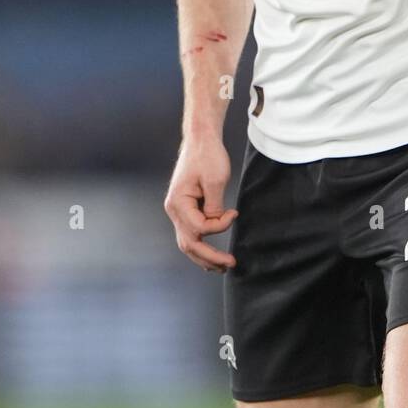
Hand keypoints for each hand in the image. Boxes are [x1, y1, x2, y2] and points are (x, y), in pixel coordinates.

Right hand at [163, 134, 237, 273]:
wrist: (201, 140)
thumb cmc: (207, 156)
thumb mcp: (215, 180)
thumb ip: (215, 207)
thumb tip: (217, 224)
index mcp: (178, 203)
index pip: (199, 228)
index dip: (219, 226)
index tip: (234, 213)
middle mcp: (173, 210)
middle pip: (189, 244)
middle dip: (210, 257)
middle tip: (230, 264)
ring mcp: (177, 211)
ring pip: (187, 242)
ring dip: (204, 257)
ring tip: (221, 267)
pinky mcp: (185, 209)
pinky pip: (190, 233)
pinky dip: (201, 246)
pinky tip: (211, 256)